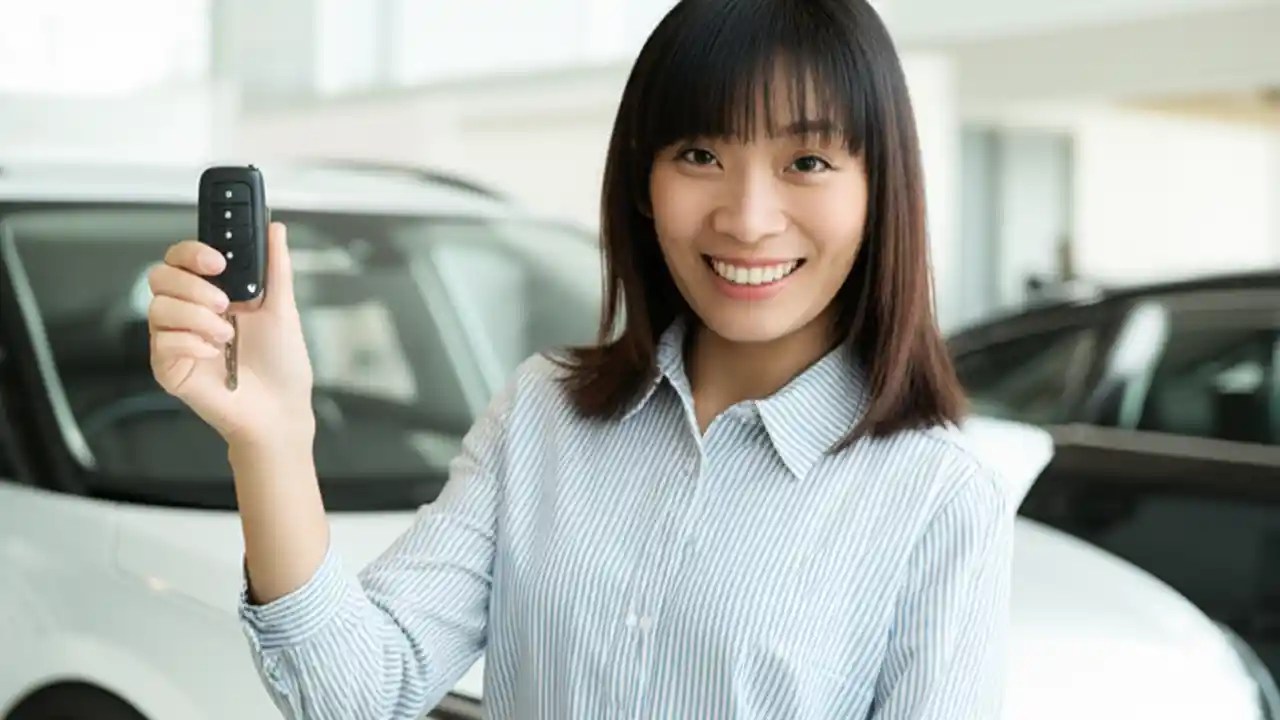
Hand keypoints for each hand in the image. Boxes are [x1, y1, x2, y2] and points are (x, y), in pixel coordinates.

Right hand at [147, 222, 314, 447]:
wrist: (280, 410)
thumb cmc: (281, 364)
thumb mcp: (283, 309)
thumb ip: (275, 268)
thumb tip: (276, 230)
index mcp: (214, 293)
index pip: (184, 258)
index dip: (192, 252)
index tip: (217, 261)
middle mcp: (190, 312)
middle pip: (161, 276)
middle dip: (193, 286)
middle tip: (225, 304)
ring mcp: (176, 339)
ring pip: (158, 307)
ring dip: (197, 318)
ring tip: (226, 336)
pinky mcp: (168, 367)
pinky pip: (162, 342)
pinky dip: (191, 344)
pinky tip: (214, 355)